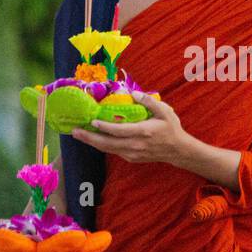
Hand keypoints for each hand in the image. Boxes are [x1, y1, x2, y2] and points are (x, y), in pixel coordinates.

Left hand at [70, 92, 189, 164]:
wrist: (177, 151)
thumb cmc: (171, 129)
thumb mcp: (165, 111)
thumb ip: (149, 101)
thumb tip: (133, 93)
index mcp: (143, 132)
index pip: (119, 131)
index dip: (105, 127)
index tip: (92, 121)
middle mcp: (135, 145)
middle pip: (107, 143)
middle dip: (89, 137)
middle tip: (74, 131)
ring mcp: (132, 154)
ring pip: (108, 149)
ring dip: (92, 142)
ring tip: (78, 134)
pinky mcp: (131, 158)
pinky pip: (113, 151)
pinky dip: (101, 145)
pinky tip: (93, 138)